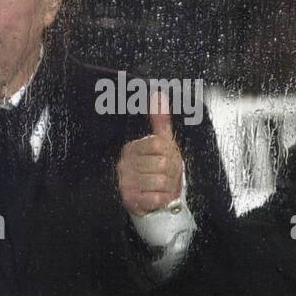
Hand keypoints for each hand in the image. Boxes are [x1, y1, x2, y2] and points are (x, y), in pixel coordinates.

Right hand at [118, 93, 183, 215]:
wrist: (152, 200)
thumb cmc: (158, 170)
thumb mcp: (162, 143)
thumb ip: (160, 120)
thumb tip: (159, 95)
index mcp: (132, 148)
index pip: (158, 144)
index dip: (169, 153)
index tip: (166, 158)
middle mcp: (124, 164)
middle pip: (161, 164)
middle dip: (170, 172)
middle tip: (165, 176)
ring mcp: (125, 182)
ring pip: (160, 181)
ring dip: (167, 187)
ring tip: (160, 187)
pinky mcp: (129, 200)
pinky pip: (157, 198)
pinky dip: (162, 199)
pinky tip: (156, 197)